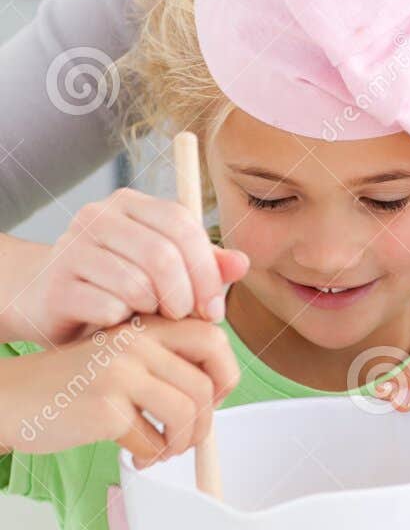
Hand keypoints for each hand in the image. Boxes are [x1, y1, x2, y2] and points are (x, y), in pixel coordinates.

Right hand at [0, 315, 239, 466]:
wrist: (15, 396)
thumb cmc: (73, 383)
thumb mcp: (121, 355)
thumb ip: (164, 359)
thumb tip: (219, 390)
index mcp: (146, 326)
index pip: (213, 339)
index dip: (224, 375)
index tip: (211, 400)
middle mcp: (136, 342)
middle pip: (205, 385)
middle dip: (205, 423)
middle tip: (185, 438)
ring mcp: (120, 372)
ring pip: (186, 413)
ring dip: (180, 444)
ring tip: (161, 450)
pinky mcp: (105, 407)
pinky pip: (152, 439)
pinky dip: (150, 455)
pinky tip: (134, 454)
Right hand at [9, 189, 248, 345]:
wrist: (49, 300)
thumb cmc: (116, 284)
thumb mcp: (162, 271)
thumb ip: (202, 265)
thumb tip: (242, 263)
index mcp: (129, 204)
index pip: (181, 223)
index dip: (206, 268)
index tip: (215, 307)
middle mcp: (97, 217)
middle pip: (162, 253)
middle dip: (185, 295)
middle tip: (188, 319)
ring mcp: (72, 248)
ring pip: (136, 283)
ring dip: (154, 311)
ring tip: (151, 321)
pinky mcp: (57, 284)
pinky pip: (108, 306)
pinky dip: (124, 323)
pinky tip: (120, 325)